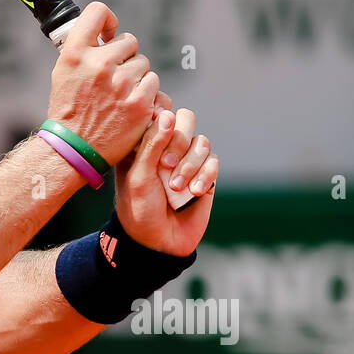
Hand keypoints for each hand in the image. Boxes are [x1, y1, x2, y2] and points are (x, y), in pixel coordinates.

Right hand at [46, 2, 158, 166]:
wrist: (74, 149)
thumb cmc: (69, 109)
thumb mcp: (63, 72)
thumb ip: (83, 49)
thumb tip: (105, 31)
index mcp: (76, 53)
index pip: (98, 12)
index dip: (108, 20)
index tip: (109, 32)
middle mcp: (99, 64)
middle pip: (129, 41)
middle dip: (124, 56)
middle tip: (113, 76)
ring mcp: (122, 84)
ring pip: (143, 64)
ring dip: (136, 76)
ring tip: (119, 95)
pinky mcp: (140, 102)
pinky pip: (154, 83)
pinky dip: (145, 93)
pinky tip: (129, 105)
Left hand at [114, 108, 217, 255]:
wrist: (157, 242)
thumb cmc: (139, 207)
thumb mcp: (139, 175)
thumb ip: (152, 143)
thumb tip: (168, 113)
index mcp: (144, 140)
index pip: (161, 111)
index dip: (163, 122)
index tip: (154, 144)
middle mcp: (167, 145)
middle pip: (186, 119)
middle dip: (179, 142)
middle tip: (166, 165)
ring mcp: (187, 159)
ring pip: (201, 141)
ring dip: (190, 164)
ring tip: (176, 188)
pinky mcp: (205, 175)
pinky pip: (214, 161)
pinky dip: (205, 175)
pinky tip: (194, 192)